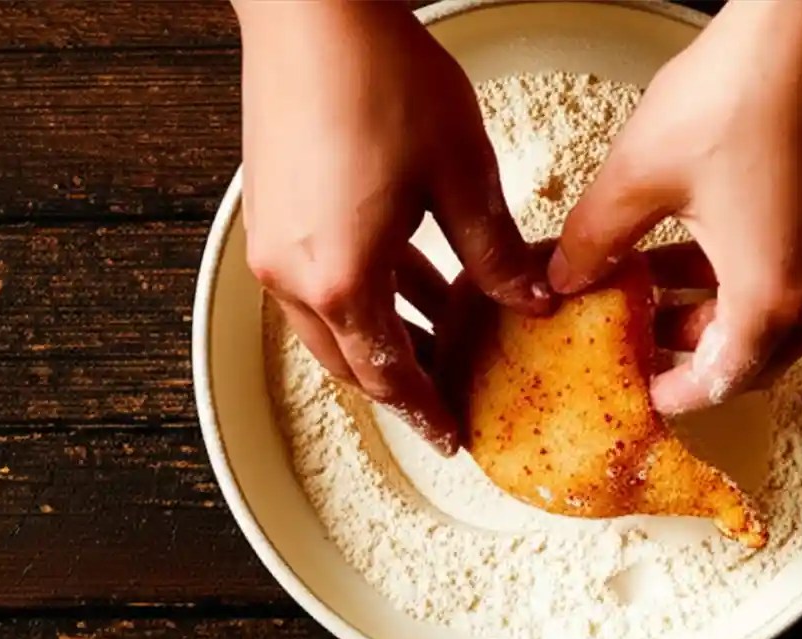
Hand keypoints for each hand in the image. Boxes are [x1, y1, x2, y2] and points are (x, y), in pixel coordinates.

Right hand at [235, 1, 551, 453]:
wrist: (315, 9)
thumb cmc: (379, 80)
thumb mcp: (461, 178)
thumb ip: (496, 253)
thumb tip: (530, 299)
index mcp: (342, 279)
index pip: (388, 375)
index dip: (425, 410)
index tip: (449, 433)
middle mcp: (293, 273)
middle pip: (350, 361)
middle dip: (401, 387)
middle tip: (443, 403)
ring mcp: (274, 241)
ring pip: (331, 322)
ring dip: (384, 337)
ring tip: (439, 340)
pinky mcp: (271, 209)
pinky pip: (319, 279)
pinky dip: (363, 294)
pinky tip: (408, 277)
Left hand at [548, 0, 801, 414]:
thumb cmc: (741, 94)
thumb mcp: (640, 177)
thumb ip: (595, 241)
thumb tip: (564, 276)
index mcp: (771, 297)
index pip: (721, 381)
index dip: (674, 393)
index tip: (641, 392)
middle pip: (753, 353)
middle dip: (691, 350)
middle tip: (643, 340)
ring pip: (774, 310)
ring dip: (716, 307)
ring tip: (661, 282)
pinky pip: (796, 270)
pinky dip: (748, 272)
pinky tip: (704, 236)